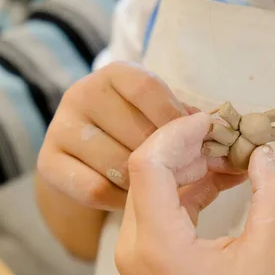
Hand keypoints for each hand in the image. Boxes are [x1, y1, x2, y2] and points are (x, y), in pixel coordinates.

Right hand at [37, 61, 199, 209]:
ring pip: (116, 162)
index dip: (176, 119)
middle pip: (134, 130)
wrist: (92, 160)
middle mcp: (81, 94)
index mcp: (115, 75)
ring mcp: (60, 128)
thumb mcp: (166, 119)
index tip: (198, 141)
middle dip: (168, 156)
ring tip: (166, 187)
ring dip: (146, 182)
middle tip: (192, 173)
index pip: (147, 90)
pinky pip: (94, 188)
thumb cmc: (142, 133)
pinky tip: (135, 199)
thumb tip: (227, 139)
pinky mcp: (47, 164)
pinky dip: (120, 199)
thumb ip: (190, 125)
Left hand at [114, 111, 274, 274]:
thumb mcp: (268, 252)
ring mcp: (135, 255)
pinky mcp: (147, 260)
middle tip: (233, 135)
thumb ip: (273, 194)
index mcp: (156, 245)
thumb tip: (264, 154)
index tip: (218, 119)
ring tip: (234, 156)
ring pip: (154, 188)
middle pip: (148, 171)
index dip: (181, 131)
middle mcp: (133, 246)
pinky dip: (189, 189)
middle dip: (191, 145)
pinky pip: (161, 209)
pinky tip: (223, 180)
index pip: (149, 163)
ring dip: (191, 166)